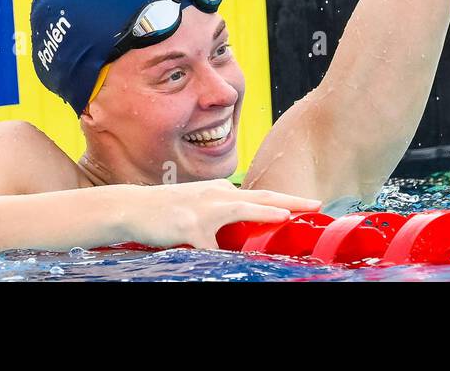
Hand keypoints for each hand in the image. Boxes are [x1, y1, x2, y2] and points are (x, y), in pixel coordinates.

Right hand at [125, 180, 320, 249]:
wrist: (133, 207)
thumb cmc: (168, 209)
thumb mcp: (201, 204)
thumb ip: (224, 212)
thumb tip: (247, 226)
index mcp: (222, 191)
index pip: (261, 195)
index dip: (286, 199)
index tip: (311, 204)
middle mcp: (216, 195)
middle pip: (260, 196)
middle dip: (289, 200)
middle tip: (315, 203)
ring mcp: (203, 209)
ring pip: (239, 209)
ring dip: (264, 211)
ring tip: (287, 215)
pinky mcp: (188, 226)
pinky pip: (209, 243)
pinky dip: (220, 251)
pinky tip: (229, 258)